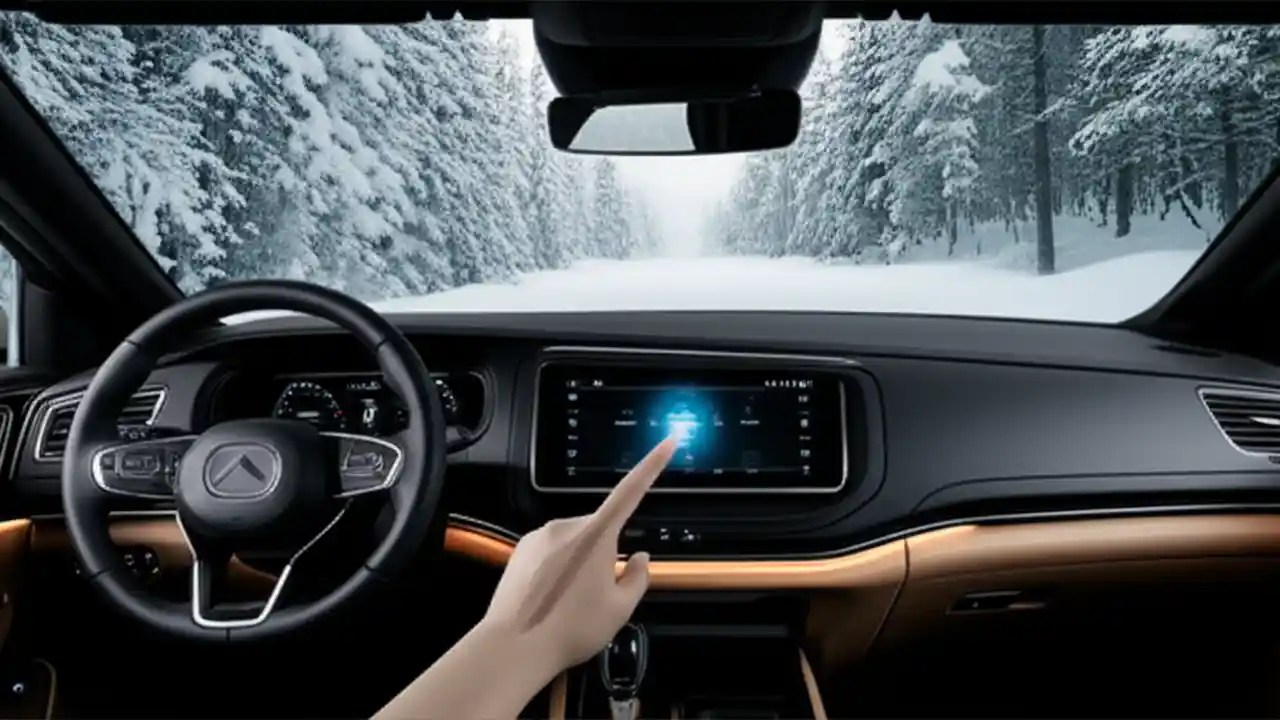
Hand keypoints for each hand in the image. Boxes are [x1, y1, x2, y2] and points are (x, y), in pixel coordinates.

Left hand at [481, 436, 677, 668]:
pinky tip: (549, 599)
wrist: (514, 646)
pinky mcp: (521, 548)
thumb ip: (637, 578)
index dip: (652, 465)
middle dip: (604, 556)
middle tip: (596, 598)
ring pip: (574, 544)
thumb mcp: (620, 610)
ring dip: (578, 564)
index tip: (668, 441)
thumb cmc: (572, 629)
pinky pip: (550, 552)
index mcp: (596, 535)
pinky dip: (556, 570)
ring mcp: (540, 536)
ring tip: (568, 605)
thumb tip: (639, 558)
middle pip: (600, 532)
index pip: (632, 491)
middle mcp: (567, 526)